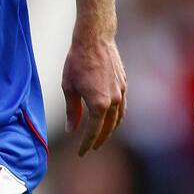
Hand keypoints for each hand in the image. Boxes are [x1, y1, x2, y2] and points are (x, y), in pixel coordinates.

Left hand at [61, 33, 126, 156]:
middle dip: (99, 139)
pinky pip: (122, 106)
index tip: (82, 153)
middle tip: (92, 148)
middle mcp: (113, 101)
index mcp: (99, 104)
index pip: (93, 131)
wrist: (94, 39)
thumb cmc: (77, 62)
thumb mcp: (69, 88)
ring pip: (118, 118)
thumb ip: (72, 111)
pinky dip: (116, 116)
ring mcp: (121, 92)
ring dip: (110, 130)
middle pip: (108, 128)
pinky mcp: (124, 84)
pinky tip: (110, 118)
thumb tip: (71, 129)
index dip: (86, 144)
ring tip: (101, 136)